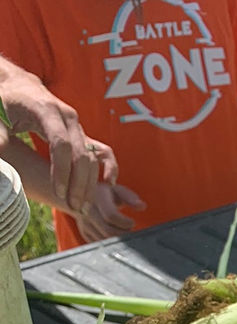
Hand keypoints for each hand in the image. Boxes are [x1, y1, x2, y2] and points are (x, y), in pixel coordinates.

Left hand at [0, 62, 119, 210]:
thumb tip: (2, 153)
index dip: (61, 170)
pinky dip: (108, 168)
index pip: (61, 144)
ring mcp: (78, 125)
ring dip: (89, 183)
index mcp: (46, 110)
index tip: (58, 192)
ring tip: (81, 205)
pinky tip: (108, 185)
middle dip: (79, 183)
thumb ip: (0, 136)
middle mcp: (68, 117)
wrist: (19, 86)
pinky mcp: (82, 133)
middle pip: (81, 154)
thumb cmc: (5, 102)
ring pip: (92, 157)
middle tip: (74, 206)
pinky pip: (102, 152)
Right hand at [71, 182, 145, 243]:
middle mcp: (87, 211)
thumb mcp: (118, 191)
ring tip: (123, 232)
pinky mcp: (85, 233)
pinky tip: (115, 237)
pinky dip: (110, 244)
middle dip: (124, 233)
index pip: (111, 216)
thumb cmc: (107, 195)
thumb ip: (130, 198)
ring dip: (118, 240)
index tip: (132, 222)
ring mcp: (84, 223)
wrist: (83, 198)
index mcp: (97, 198)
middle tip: (129, 229)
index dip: (125, 223)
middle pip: (108, 231)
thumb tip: (142, 206)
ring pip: (104, 240)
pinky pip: (100, 244)